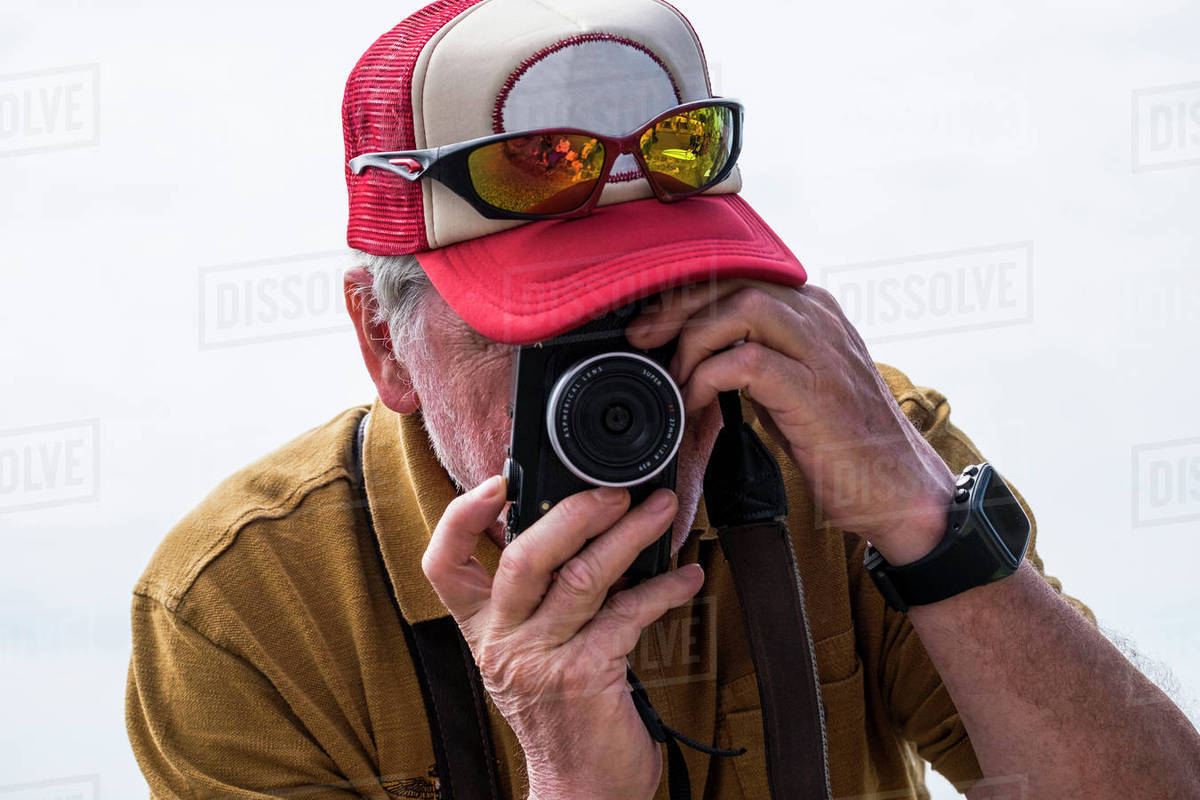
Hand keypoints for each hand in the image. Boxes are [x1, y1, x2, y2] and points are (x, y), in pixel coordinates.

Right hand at [422, 478, 703, 799]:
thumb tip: (582, 532)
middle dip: (574, 512)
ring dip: (630, 537)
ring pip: (583, 577)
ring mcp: (544, 659)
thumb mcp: (531, 655)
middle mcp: (505, 642)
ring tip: (661, 512)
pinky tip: (685, 577)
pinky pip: (629, 614)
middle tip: (613, 491)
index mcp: (484, 630)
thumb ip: (541, 601)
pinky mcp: (588, 674)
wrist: (581, 790)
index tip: (496, 483)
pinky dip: (664, 588)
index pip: (443, 564)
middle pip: (524, 557)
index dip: (461, 517)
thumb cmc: (563, 717)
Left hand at [627, 280, 954, 564]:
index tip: (652, 320)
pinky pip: (745, 362)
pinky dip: (708, 380)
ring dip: (694, 341)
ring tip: (676, 378)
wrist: (900, 491)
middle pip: (735, 282)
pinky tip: (696, 405)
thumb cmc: (847, 446)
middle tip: (642, 338)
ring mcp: (820, 350)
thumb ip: (759, 363)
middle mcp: (820, 318)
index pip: (740, 276)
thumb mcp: (795, 388)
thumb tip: (701, 359)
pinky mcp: (814, 389)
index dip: (688, 293)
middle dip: (677, 307)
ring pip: (741, 307)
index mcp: (815, 312)